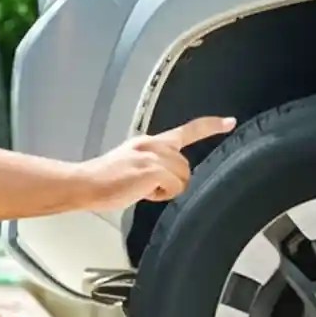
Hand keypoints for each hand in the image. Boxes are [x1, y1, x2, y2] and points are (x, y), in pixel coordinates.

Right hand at [76, 115, 235, 211]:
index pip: (186, 130)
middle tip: (148, 187)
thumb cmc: (105, 180)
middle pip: (186, 165)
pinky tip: (144, 193)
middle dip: (173, 181)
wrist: (86, 183)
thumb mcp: (133, 164)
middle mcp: (153, 145)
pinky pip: (174, 186)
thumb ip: (154, 165)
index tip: (230, 121)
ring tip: (143, 189)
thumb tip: (167, 179)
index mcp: (150, 142)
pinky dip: (162, 195)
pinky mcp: (152, 170)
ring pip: (182, 177)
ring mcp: (153, 156)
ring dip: (168, 189)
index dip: (211, 126)